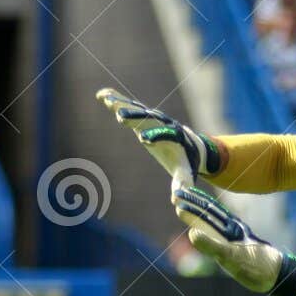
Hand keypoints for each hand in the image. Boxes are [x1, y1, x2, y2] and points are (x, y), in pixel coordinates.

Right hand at [96, 88, 219, 183]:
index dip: (155, 136)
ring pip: (137, 109)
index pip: (165, 136)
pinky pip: (130, 106)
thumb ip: (182, 184)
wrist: (193, 144)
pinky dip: (117, 100)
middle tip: (121, 116)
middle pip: (149, 118)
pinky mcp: (144, 116)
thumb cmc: (187, 161)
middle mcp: (163, 124)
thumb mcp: (186, 173)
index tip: (143, 139)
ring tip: (107, 99)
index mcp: (175, 137)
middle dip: (136, 117)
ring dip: (123, 104)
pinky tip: (102, 96)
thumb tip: (176, 200)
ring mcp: (153, 118)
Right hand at [173, 182, 295, 295]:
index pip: (206, 213)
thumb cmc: (256, 267)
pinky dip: (208, 225)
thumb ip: (211, 246)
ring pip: (214, 220)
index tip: (177, 195)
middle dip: (194, 203)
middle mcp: (230, 229)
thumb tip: (192, 232)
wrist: (276, 275)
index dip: (191, 205)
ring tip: (188, 205)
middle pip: (209, 212)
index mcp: (228, 229)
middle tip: (178, 194)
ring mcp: (232, 236)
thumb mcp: (231, 258)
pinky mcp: (234, 245)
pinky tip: (206, 226)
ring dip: (200, 212)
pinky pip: (218, 231)